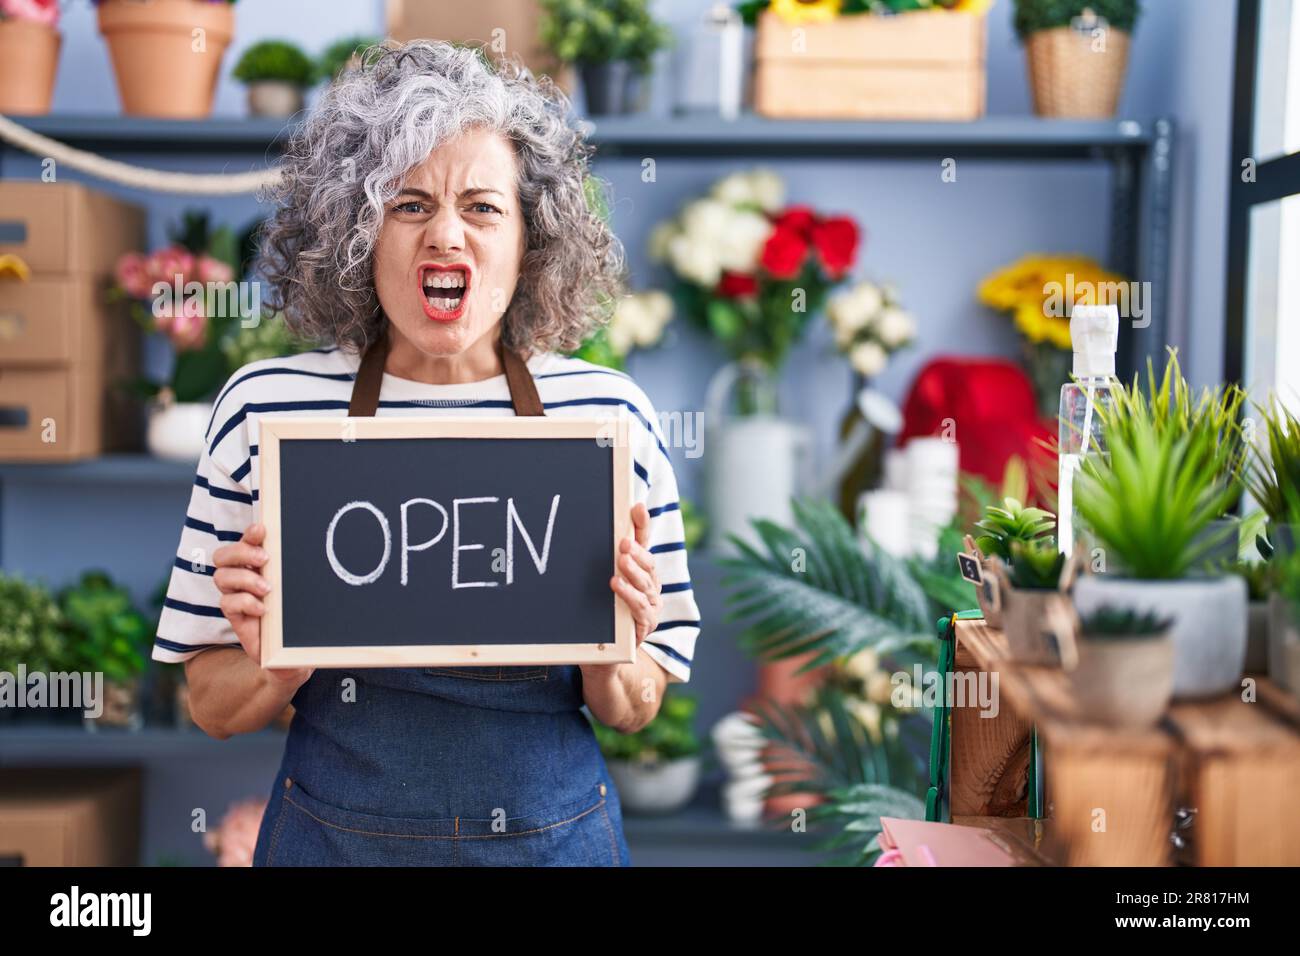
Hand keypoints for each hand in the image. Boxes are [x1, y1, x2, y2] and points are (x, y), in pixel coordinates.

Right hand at [212, 523, 312, 684]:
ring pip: (221, 577)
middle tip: (264, 560)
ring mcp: (236, 596)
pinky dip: (245, 602)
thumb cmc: (297, 616)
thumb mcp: (298, 590)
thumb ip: (295, 569)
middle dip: (240, 552)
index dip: (249, 534)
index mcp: (257, 564)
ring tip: (268, 589)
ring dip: (245, 579)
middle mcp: (242, 577)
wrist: (293, 652)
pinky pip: (227, 603)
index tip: (262, 530)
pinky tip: (263, 609)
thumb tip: (306, 542)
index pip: (245, 541)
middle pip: (222, 555)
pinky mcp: (235, 617)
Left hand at [608, 502, 661, 645]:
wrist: (602, 654)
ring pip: (645, 584)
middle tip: (623, 543)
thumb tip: (587, 527)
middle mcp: (651, 586)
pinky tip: (616, 584)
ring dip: (633, 571)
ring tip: (621, 559)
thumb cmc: (602, 614)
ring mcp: (651, 606)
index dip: (642, 525)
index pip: (644, 543)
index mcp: (642, 572)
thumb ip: (602, 562)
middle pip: (648, 564)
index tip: (637, 507)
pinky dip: (628, 594)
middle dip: (637, 551)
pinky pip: (640, 607)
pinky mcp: (646, 625)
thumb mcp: (601, 584)